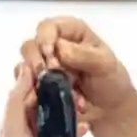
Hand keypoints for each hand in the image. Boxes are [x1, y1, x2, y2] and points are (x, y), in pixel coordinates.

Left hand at [0, 64, 87, 136]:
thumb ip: (18, 97)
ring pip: (69, 108)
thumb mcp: (12, 123)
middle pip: (56, 92)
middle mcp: (39, 113)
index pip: (36, 81)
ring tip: (82, 106)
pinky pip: (77, 128)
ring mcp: (54, 126)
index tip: (60, 63)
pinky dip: (82, 125)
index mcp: (22, 106)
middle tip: (76, 86)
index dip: (47, 71)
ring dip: (76, 105)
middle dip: (67, 87)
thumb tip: (26, 67)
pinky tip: (85, 125)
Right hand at [20, 16, 135, 127]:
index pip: (48, 27)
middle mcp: (54, 47)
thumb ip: (83, 54)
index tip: (50, 55)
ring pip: (25, 68)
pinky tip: (54, 101)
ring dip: (40, 81)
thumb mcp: (105, 64)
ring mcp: (45, 68)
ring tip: (59, 92)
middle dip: (38, 62)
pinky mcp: (40, 87)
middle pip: (30, 46)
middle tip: (51, 76)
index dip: (45, 38)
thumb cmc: (111, 81)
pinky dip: (39, 95)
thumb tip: (59, 49)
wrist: (110, 110)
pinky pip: (27, 88)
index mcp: (71, 32)